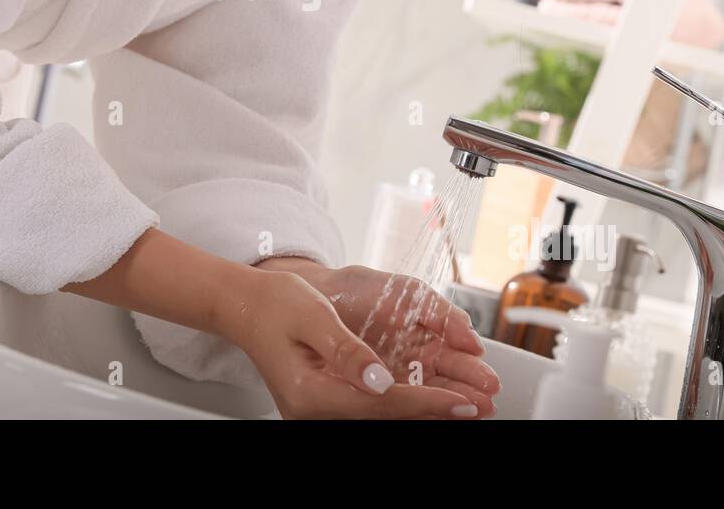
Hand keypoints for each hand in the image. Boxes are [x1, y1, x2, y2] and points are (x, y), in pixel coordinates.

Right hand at [215, 262, 486, 419]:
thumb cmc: (274, 305)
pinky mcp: (325, 402)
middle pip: (386, 418)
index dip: (425, 403)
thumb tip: (379, 379)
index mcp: (311, 394)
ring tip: (465, 407)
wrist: (246, 306)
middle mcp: (314, 410)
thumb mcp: (313, 316)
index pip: (381, 404)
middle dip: (434, 412)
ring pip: (382, 416)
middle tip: (478, 408)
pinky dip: (404, 404)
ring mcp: (319, 410)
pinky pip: (371, 408)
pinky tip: (429, 400)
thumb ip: (346, 349)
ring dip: (423, 410)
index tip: (460, 402)